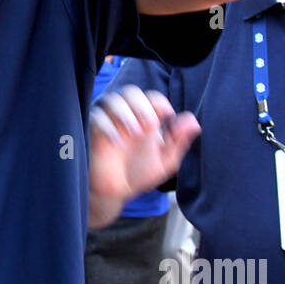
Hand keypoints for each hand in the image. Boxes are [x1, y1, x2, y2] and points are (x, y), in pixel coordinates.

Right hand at [87, 85, 198, 227]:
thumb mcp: (165, 160)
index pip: (152, 97)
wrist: (115, 192)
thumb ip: (179, 140)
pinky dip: (108, 126)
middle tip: (149, 125)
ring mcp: (107, 119)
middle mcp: (125, 113)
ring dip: (125, 113)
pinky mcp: (90, 128)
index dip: (159, 103)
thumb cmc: (139, 173)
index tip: (167, 117)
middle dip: (142, 106)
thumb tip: (194, 121)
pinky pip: (96, 116)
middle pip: (131, 92)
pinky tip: (117, 142)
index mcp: (145, 117)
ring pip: (112, 99)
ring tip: (134, 133)